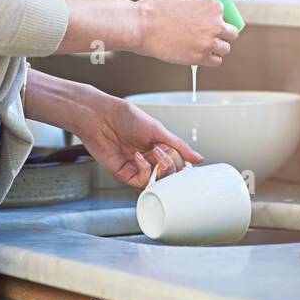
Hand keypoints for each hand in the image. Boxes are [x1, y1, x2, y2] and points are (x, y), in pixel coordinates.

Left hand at [76, 93, 203, 189]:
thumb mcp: (158, 129)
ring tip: (156, 155)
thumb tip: (198, 158)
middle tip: (167, 156)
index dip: (180, 164)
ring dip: (160, 171)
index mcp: (157, 147)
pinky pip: (140, 182)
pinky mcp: (124, 173)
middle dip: (171, 168)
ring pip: (156, 182)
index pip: (176, 164)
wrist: (101, 116)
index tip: (185, 161)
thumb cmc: (125, 117)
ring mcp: (136, 167)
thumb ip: (178, 146)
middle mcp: (148, 159)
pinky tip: (139, 157)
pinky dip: (144, 171)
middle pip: (167, 176)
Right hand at [135, 0, 240, 66]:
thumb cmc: (156, 12)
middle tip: (211, 38)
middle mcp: (216, 23)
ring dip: (216, 49)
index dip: (218, 22)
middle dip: (222, 36)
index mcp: (212, 6)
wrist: (142, 25)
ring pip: (225, 49)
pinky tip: (199, 56)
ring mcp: (209, 41)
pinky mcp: (201, 57)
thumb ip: (198, 12)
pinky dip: (209, 60)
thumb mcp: (183, 4)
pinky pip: (216, 62)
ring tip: (203, 48)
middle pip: (231, 34)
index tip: (212, 25)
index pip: (226, 16)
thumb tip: (203, 22)